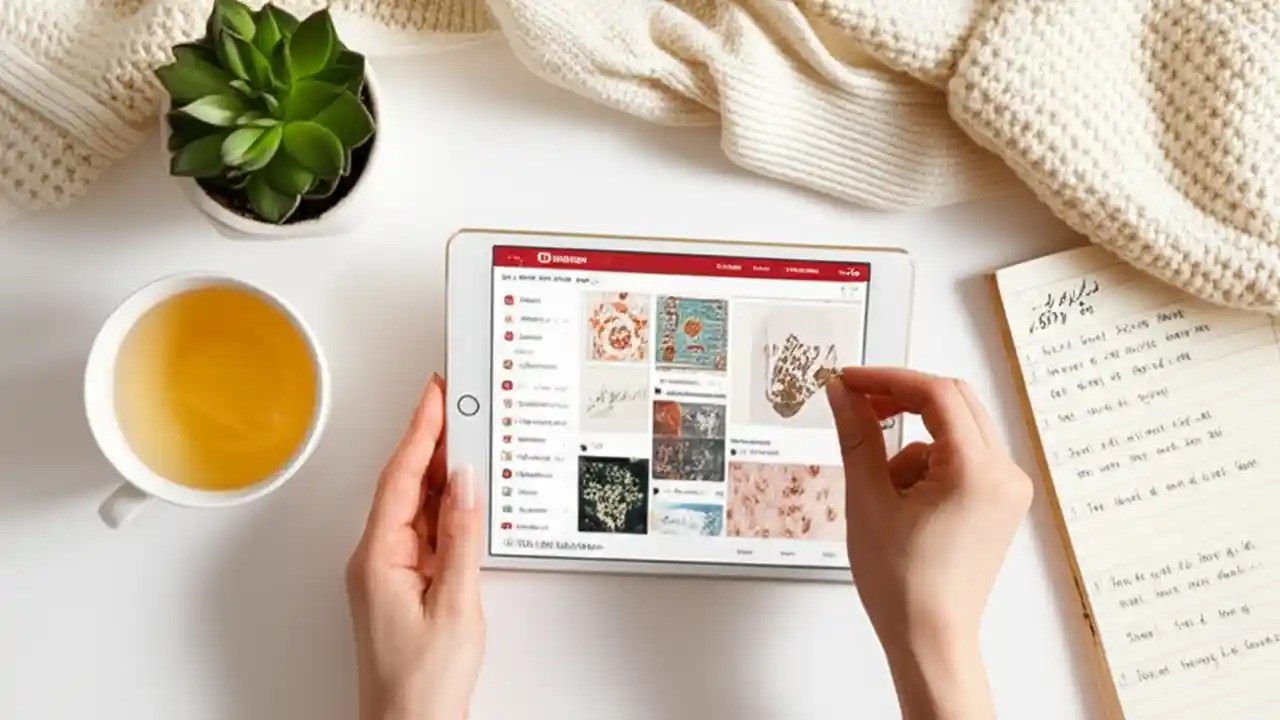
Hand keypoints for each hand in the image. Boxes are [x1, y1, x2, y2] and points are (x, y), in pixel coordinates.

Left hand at [346, 376, 484, 719]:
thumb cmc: (421, 682)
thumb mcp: (455, 604)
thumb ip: (462, 539)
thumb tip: (469, 485)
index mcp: (377, 557)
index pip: (401, 478)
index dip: (420, 431)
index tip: (435, 395)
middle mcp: (377, 559)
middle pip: (406, 485)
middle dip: (432, 442)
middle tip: (458, 402)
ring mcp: (390, 572)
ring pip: (418, 507)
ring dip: (444, 474)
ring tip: (470, 437)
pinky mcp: (406, 585)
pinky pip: (427, 533)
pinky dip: (448, 509)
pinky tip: (467, 497)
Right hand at [827, 368, 1031, 719]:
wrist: (930, 638)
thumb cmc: (903, 585)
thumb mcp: (868, 501)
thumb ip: (857, 435)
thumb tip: (842, 393)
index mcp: (977, 472)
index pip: (937, 394)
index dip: (888, 378)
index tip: (849, 380)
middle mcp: (1004, 474)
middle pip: (953, 402)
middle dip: (901, 399)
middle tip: (857, 406)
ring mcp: (1007, 488)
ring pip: (955, 429)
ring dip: (912, 438)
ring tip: (881, 487)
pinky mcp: (999, 501)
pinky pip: (962, 457)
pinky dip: (927, 462)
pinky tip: (902, 501)